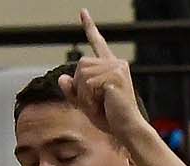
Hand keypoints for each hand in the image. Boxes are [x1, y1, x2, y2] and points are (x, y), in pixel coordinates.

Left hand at [60, 11, 147, 143]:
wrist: (127, 129)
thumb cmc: (110, 118)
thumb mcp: (85, 104)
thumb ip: (72, 91)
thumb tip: (62, 77)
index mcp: (110, 66)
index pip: (98, 43)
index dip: (89, 27)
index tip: (82, 12)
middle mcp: (115, 63)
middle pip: (80, 66)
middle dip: (80, 88)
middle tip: (96, 104)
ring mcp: (116, 67)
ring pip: (81, 75)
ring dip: (84, 95)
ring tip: (100, 105)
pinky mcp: (115, 75)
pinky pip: (87, 84)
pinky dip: (88, 99)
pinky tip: (103, 106)